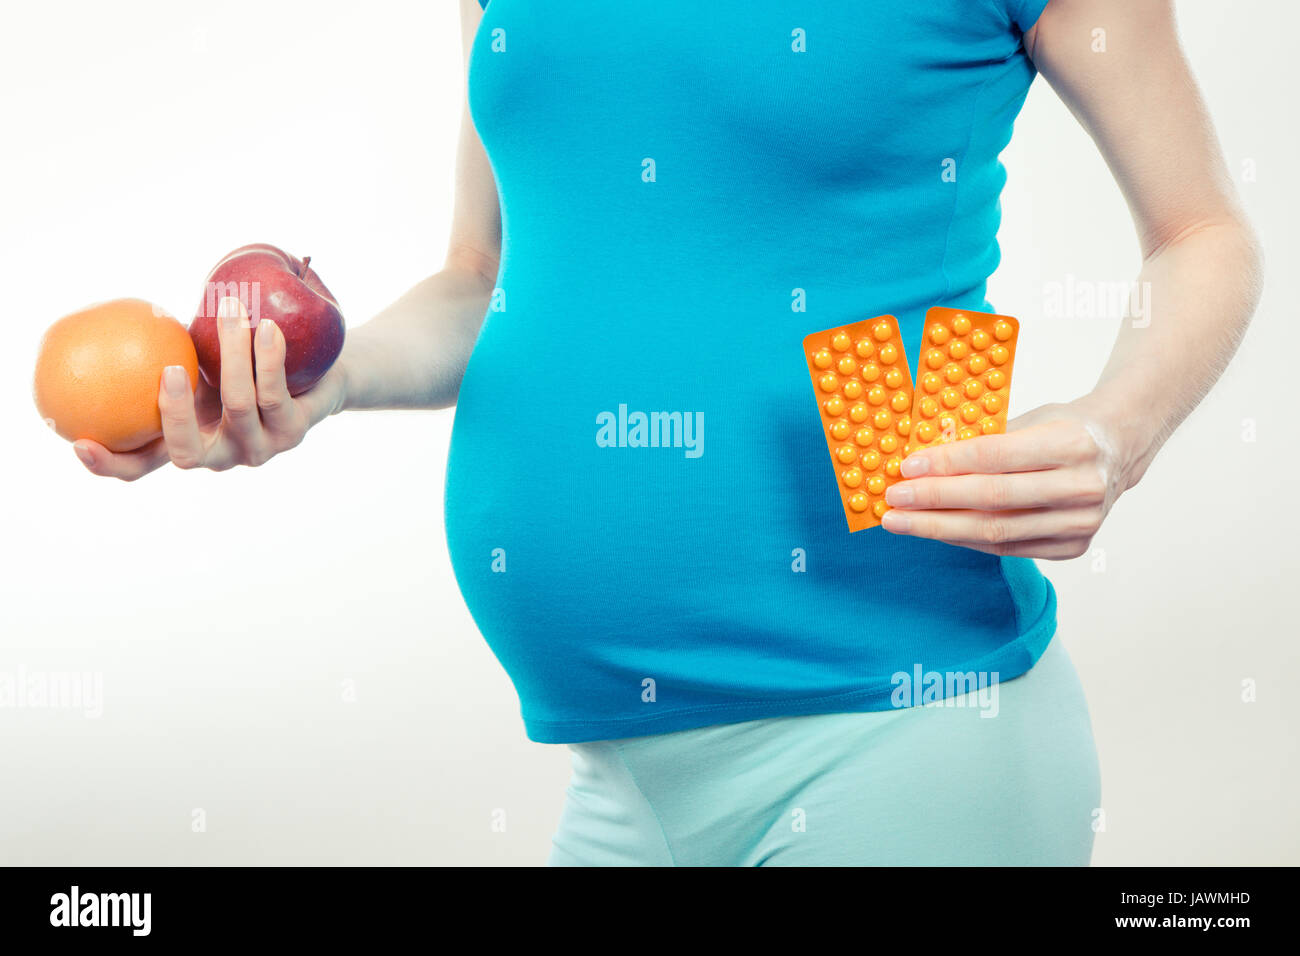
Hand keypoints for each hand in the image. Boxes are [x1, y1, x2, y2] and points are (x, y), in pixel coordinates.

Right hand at [74, 297, 345, 479]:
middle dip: (176, 413)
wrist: (316, 371)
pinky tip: (268, 327)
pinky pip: (275, 393)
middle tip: (170, 369)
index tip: (79, 442)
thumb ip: (162, 348)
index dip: (109, 463)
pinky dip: (268, 356)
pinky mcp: (293, 432)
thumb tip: (114, 317)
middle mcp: (220, 454)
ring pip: (239, 406)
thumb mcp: (198, 356)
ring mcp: (259, 448)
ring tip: (231, 309)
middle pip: (187, 453)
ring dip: (232, 351)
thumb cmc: (244, 360)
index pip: (140, 465)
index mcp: (188, 440)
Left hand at [880, 401, 1133, 558]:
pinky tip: (934, 531)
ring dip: (940, 528)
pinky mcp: (1073, 547)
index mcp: (1072, 444)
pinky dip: (965, 540)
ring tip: (902, 521)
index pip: (995, 457)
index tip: (907, 467)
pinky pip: (1006, 548)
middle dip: (934, 502)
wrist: (1118, 449)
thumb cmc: (1064, 428)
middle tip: (892, 501)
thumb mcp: (1030, 418)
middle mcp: (1082, 488)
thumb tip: (920, 459)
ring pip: (996, 532)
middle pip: (992, 501)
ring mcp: (1080, 523)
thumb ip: (982, 439)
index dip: (946, 464)